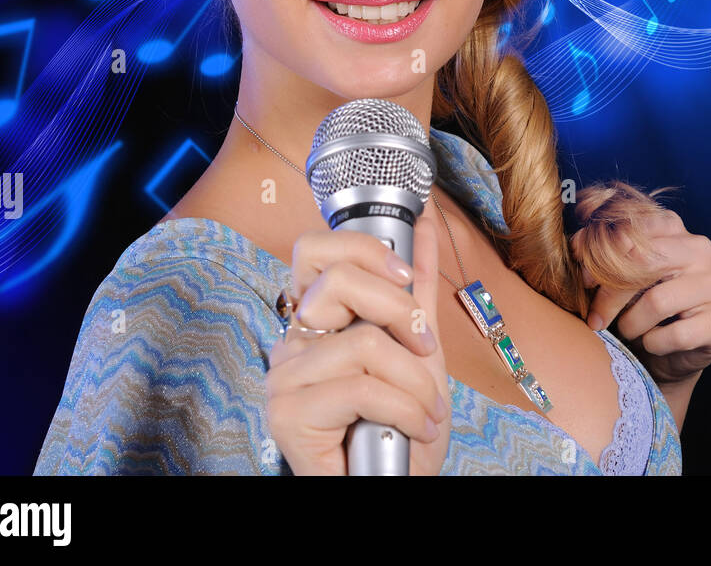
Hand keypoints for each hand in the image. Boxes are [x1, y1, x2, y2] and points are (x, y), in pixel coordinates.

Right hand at [265, 216, 451, 474]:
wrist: (393, 484)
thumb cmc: (398, 426)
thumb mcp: (417, 348)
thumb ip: (414, 290)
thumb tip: (423, 226)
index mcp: (313, 319)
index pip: (315, 250)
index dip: (366, 250)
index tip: (405, 276)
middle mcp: (290, 342)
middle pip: (340, 282)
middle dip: (402, 312)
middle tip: (426, 349)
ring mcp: (283, 377)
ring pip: (364, 343)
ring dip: (415, 381)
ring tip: (427, 410)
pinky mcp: (287, 413)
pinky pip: (361, 388)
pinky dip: (405, 408)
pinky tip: (415, 427)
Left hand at [572, 209, 710, 386]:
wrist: (666, 354)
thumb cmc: (636, 307)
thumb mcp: (615, 278)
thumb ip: (597, 256)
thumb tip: (576, 246)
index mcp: (672, 228)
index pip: (632, 231)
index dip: (601, 257)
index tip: (583, 282)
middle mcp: (700, 249)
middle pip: (644, 263)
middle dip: (611, 295)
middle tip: (595, 318)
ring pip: (659, 301)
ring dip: (632, 324)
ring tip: (627, 331)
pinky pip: (679, 334)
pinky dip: (655, 344)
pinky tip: (652, 344)